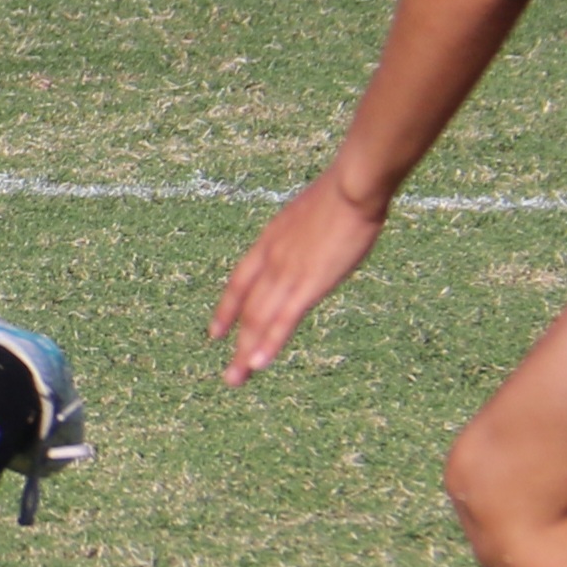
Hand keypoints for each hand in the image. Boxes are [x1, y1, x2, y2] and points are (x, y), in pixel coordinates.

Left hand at [210, 172, 385, 385]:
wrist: (351, 187)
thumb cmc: (342, 192)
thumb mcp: (312, 213)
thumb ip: (305, 235)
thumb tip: (313, 241)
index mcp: (269, 241)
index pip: (239, 282)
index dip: (226, 310)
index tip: (215, 332)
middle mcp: (270, 261)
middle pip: (247, 309)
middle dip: (236, 343)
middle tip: (229, 374)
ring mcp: (286, 273)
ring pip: (259, 320)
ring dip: (247, 353)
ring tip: (235, 379)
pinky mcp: (308, 284)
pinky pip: (283, 320)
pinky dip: (269, 344)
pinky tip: (258, 364)